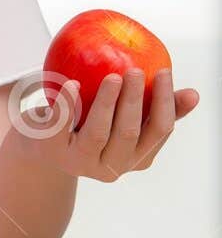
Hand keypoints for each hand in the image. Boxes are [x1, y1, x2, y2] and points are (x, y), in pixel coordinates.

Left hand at [16, 68, 199, 181]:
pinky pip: (61, 125)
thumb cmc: (93, 125)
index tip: (164, 71)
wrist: (44, 145)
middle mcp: (111, 166)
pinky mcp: (52, 150)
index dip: (166, 101)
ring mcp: (81, 162)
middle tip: (136, 71)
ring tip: (112, 76)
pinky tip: (72, 82)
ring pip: (99, 133)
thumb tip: (193, 94)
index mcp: (136, 158)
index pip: (160, 130)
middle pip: (129, 133)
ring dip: (107, 103)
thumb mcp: (125, 120)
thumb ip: (155, 108)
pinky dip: (67, 103)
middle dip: (135, 101)